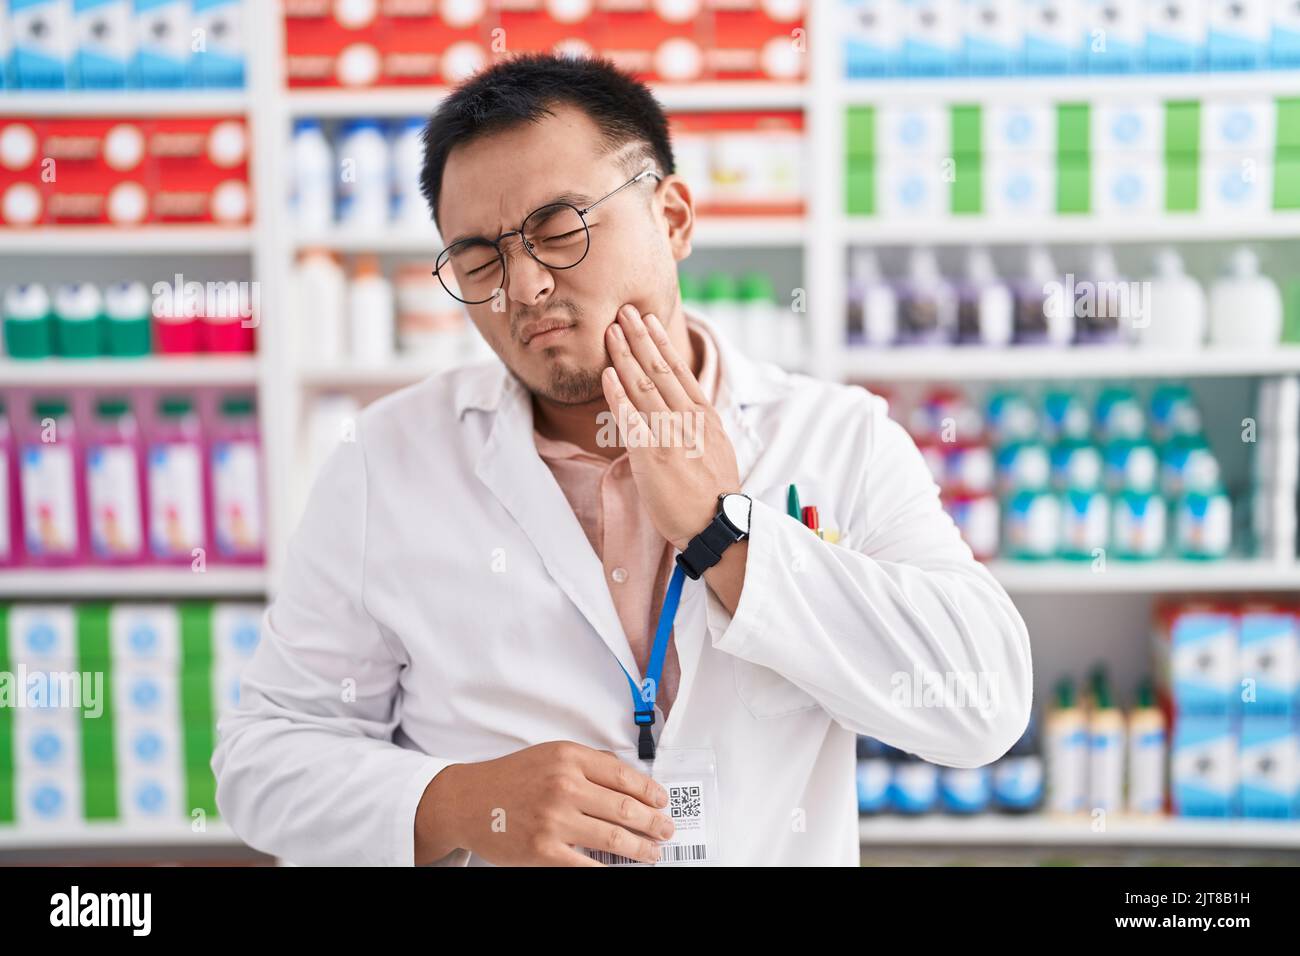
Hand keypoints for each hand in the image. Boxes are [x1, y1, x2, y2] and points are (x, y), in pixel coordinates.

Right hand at [415, 741, 673, 865]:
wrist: (466, 801)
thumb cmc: (508, 779)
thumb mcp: (548, 755)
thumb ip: (586, 762)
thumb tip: (626, 777)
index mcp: (568, 758)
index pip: (623, 775)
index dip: (650, 791)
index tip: (662, 801)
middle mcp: (563, 785)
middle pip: (624, 807)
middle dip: (653, 822)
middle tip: (665, 830)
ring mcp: (554, 819)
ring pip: (613, 837)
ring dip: (640, 848)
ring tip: (652, 852)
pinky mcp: (543, 850)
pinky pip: (587, 864)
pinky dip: (609, 869)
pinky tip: (621, 869)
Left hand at [601, 303, 741, 550]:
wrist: (718, 525)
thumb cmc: (713, 493)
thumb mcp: (717, 447)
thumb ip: (699, 423)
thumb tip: (684, 405)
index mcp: (706, 416)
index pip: (680, 370)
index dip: (661, 343)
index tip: (648, 321)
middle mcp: (689, 420)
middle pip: (660, 370)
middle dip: (639, 338)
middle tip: (624, 311)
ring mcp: (671, 436)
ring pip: (644, 388)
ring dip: (625, 356)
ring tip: (610, 332)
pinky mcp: (652, 456)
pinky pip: (631, 419)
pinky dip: (618, 394)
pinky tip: (607, 375)